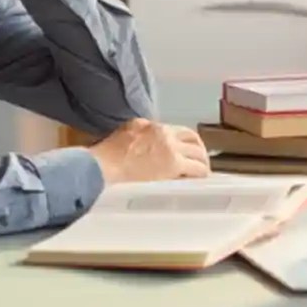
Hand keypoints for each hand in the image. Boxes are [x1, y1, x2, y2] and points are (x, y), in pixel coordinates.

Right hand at [87, 118, 210, 183]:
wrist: (104, 166)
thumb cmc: (107, 155)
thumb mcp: (126, 133)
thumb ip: (142, 133)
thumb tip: (148, 140)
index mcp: (152, 126)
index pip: (177, 130)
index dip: (185, 141)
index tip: (187, 149)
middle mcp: (164, 133)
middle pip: (192, 138)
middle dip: (198, 148)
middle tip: (199, 160)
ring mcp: (170, 148)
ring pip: (198, 152)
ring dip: (202, 162)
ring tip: (201, 172)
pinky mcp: (173, 165)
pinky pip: (196, 168)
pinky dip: (200, 173)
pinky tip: (199, 179)